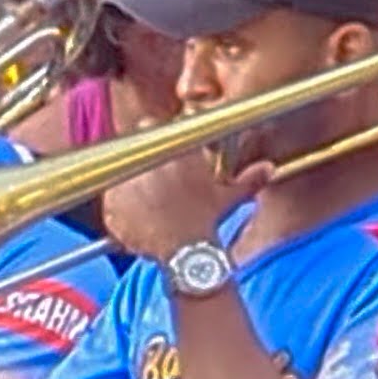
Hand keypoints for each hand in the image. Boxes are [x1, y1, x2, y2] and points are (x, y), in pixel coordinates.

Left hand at [103, 148, 272, 260]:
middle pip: (128, 148)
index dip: (150, 142)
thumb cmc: (207, 220)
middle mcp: (143, 158)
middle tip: (147, 182)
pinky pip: (109, 202)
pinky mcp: (111, 204)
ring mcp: (123, 179)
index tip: (155, 158)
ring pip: (115, 175)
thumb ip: (247, 179)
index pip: (149, 126)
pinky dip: (118, 211)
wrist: (188, 251)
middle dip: (135, 161)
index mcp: (170, 147)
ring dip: (125, 186)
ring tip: (143, 206)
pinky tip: (135, 221)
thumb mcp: (228, 197)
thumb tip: (268, 169)